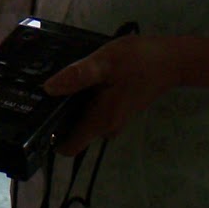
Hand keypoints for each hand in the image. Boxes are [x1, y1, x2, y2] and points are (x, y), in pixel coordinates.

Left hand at [43, 34, 181, 155]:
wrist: (172, 60)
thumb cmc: (138, 60)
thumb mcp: (104, 63)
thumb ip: (77, 76)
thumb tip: (48, 89)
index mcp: (101, 121)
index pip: (69, 147)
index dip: (50, 139)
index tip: (36, 120)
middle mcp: (107, 127)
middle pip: (74, 132)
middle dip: (57, 117)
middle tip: (40, 93)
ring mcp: (114, 119)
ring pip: (83, 120)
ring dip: (71, 106)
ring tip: (59, 81)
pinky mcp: (118, 109)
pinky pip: (94, 111)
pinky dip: (84, 100)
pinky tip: (79, 78)